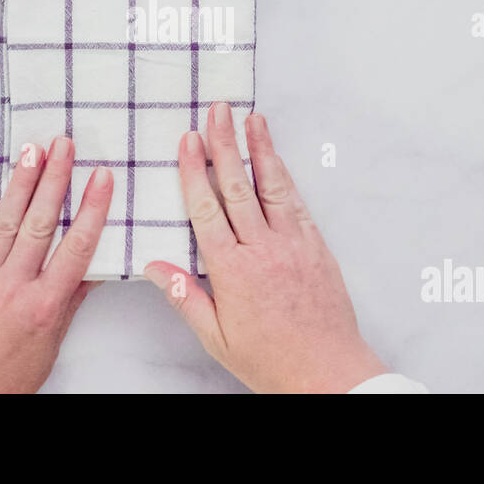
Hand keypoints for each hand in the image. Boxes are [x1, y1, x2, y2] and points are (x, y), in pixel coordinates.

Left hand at [0, 137, 111, 392]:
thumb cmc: (4, 378)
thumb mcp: (50, 344)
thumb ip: (69, 301)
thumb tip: (91, 267)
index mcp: (44, 305)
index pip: (76, 246)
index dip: (91, 208)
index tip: (102, 177)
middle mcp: (14, 286)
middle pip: (40, 222)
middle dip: (54, 179)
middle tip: (64, 145)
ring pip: (7, 221)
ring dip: (22, 182)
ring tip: (33, 151)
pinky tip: (0, 188)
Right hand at [144, 103, 388, 392]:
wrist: (329, 374)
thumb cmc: (272, 361)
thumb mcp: (217, 337)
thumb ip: (186, 297)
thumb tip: (154, 267)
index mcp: (232, 270)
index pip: (207, 209)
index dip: (194, 171)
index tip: (188, 140)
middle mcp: (263, 249)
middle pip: (238, 186)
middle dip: (225, 144)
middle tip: (216, 111)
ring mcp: (293, 244)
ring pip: (272, 186)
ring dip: (261, 149)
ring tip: (251, 118)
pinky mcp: (315, 247)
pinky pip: (297, 203)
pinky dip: (285, 177)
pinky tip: (277, 160)